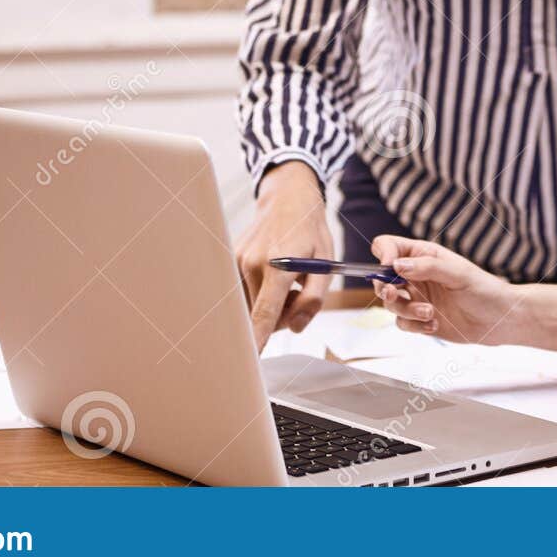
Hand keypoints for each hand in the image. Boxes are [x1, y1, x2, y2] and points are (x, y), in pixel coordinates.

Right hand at [234, 161, 334, 349]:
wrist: (288, 197)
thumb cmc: (311, 230)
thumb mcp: (326, 263)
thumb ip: (314, 299)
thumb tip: (297, 327)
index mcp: (279, 265)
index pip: (265, 312)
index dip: (258, 339)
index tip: (249, 359)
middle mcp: (253, 263)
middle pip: (262, 314)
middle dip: (281, 317)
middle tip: (298, 297)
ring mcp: (238, 260)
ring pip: (252, 304)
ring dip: (270, 304)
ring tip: (287, 281)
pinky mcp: (230, 259)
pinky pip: (245, 291)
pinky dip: (260, 293)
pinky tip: (273, 277)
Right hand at [368, 236, 523, 344]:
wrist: (499, 320)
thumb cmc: (484, 289)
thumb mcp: (458, 273)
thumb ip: (427, 267)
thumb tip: (396, 265)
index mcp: (423, 255)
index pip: (389, 246)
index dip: (383, 254)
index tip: (389, 267)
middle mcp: (416, 275)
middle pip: (383, 278)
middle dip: (386, 287)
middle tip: (396, 292)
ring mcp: (417, 298)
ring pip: (392, 304)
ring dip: (407, 310)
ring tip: (430, 312)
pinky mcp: (420, 320)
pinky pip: (403, 324)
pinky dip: (415, 325)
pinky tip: (435, 324)